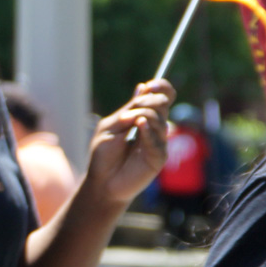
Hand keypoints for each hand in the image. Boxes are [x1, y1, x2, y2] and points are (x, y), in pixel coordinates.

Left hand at [83, 78, 172, 205]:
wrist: (102, 182)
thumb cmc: (103, 155)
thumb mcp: (110, 128)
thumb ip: (126, 111)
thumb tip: (142, 88)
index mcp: (143, 117)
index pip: (161, 97)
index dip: (161, 88)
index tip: (152, 84)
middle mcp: (154, 128)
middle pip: (163, 104)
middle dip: (150, 101)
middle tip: (135, 107)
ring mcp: (158, 142)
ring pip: (160, 120)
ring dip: (144, 115)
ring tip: (129, 122)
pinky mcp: (159, 157)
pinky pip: (157, 139)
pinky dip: (148, 130)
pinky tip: (140, 125)